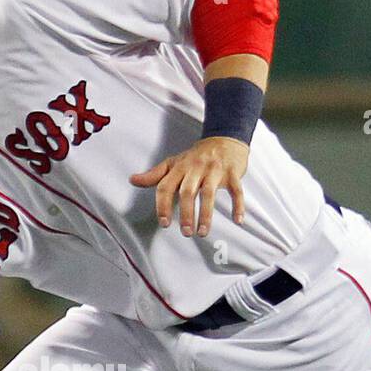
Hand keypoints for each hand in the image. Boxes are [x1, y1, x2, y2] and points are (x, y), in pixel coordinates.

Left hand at [130, 136, 248, 237]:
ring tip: (202, 232)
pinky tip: (237, 220)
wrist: (225, 138)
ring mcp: (215, 170)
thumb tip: (133, 180)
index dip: (162, 205)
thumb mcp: (174, 163)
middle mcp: (196, 168)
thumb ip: (155, 175)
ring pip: (209, 193)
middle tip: (186, 232)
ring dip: (206, 215)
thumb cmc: (197, 156)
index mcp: (180, 167)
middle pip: (187, 192)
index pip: (166, 186)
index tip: (164, 223)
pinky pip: (236, 190)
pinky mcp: (232, 173)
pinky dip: (238, 205)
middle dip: (185, 214)